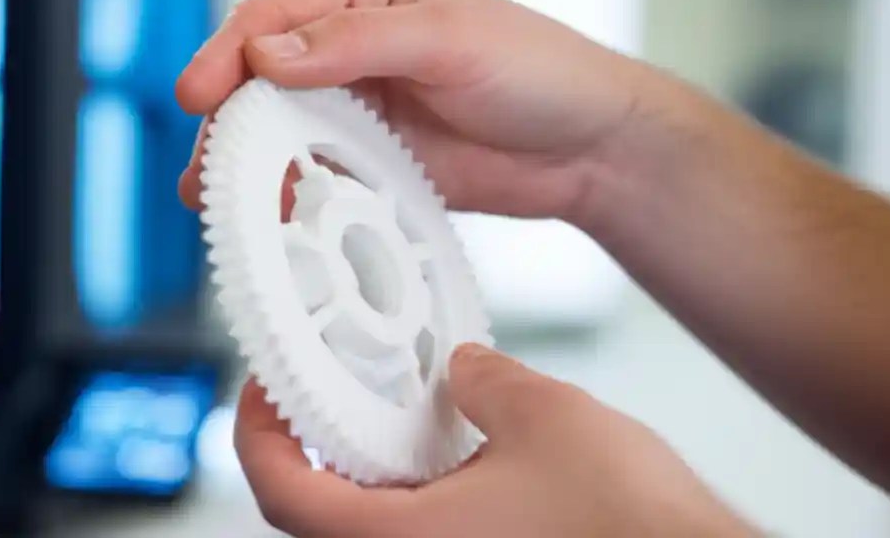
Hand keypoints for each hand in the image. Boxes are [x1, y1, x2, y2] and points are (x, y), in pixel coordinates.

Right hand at [176, 0, 663, 223]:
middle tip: (202, 166)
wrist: (591, 149)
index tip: (199, 93)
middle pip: (264, 79)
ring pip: (282, 133)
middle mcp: (355, 53)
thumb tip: (267, 54)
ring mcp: (364, 112)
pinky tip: (272, 216)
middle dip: (225, 119)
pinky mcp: (377, 165)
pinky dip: (290, 196)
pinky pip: (319, 178)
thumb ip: (357, 42)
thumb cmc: (538, 69)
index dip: (229, 53)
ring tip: (216, 201)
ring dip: (247, 164)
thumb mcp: (449, 38)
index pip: (276, 17)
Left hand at [235, 344, 752, 537]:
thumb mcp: (545, 415)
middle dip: (311, 442)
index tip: (264, 387)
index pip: (283, 490)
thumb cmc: (633, 528)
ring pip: (370, 525)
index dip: (256, 431)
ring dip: (366, 467)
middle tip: (321, 386)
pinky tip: (452, 451)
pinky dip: (414, 491)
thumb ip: (483, 379)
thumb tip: (462, 369)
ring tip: (386, 407)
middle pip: (315, 510)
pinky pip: (419, 533)